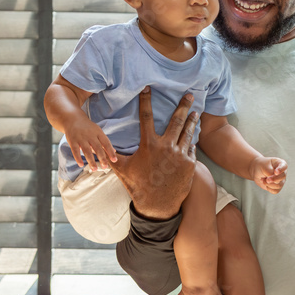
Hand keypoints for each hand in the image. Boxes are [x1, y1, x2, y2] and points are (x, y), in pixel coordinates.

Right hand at [64, 115, 116, 171]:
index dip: (110, 151)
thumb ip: (105, 142)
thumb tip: (114, 151)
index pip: (106, 143)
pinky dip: (78, 158)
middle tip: (105, 167)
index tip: (114, 160)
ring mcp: (81, 138)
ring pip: (87, 151)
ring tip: (95, 169)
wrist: (73, 119)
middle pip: (97, 148)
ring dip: (91, 161)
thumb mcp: (98, 132)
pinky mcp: (72, 141)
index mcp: (98, 133)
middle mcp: (90, 135)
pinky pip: (75, 151)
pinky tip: (81, 165)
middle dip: (102, 158)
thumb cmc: (88, 128)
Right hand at [110, 87, 198, 220]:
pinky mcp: (189, 163)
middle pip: (176, 120)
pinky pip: (190, 148)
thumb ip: (112, 157)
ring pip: (187, 132)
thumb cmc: (138, 186)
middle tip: (189, 94)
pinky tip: (193, 137)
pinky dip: (191, 142)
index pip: (146, 117)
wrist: (158, 205)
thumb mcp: (123, 170)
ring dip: (192, 121)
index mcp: (149, 145)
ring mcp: (179, 154)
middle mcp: (166, 146)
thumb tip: (99, 150)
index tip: (148, 88)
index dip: (146, 101)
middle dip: (183, 106)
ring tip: (196, 112)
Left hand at [251, 157, 286, 193]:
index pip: (284, 166)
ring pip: (279, 185)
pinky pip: (276, 191)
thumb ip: (269, 172)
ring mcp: (281, 180)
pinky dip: (269, 188)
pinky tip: (266, 184)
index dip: (281, 170)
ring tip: (263, 180)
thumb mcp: (264, 166)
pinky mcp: (277, 187)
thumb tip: (273, 181)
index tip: (275, 172)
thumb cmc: (261, 166)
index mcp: (281, 164)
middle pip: (282, 177)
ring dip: (269, 184)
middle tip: (267, 179)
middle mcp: (283, 172)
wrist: (257, 171)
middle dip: (273, 179)